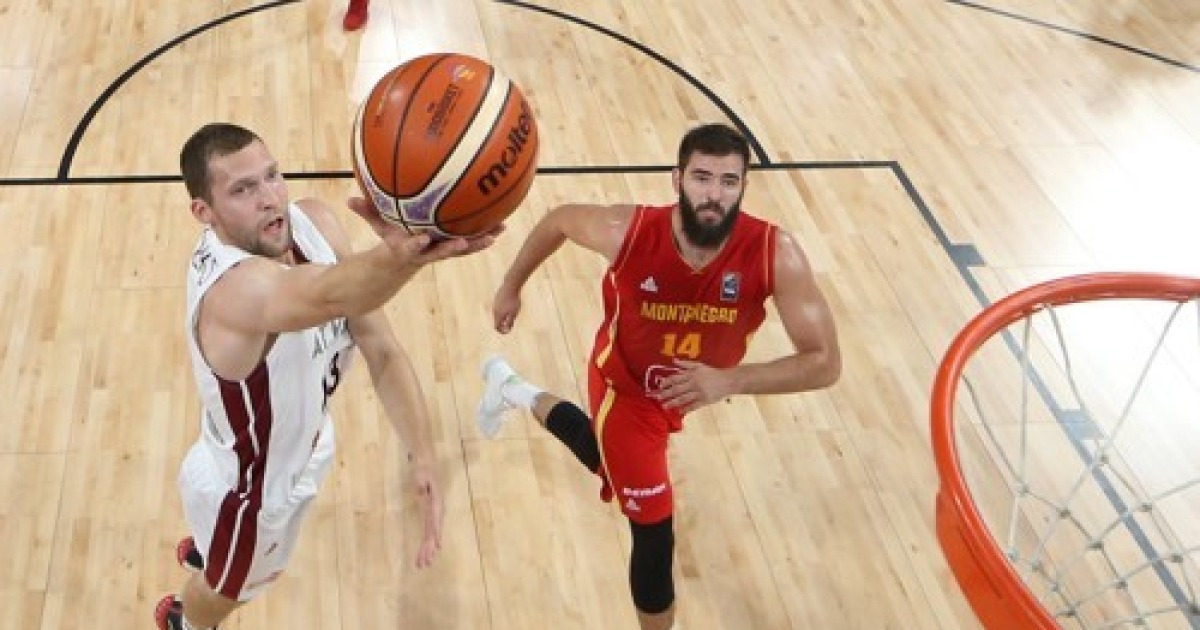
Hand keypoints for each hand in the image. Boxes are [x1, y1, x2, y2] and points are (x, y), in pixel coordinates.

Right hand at [346, 197, 502, 265]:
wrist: (398, 267)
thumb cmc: (389, 241)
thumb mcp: (376, 228)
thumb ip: (366, 213)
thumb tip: (349, 198)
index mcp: (408, 248)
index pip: (411, 248)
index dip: (415, 245)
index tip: (421, 239)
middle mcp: (427, 252)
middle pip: (444, 251)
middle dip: (457, 247)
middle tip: (470, 241)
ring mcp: (440, 252)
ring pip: (462, 249)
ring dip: (479, 242)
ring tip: (498, 233)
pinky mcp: (450, 248)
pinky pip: (469, 241)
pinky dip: (483, 234)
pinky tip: (501, 224)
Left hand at [408, 458, 443, 568]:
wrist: (426, 464)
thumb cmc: (423, 469)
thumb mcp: (420, 474)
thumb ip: (419, 483)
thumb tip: (418, 492)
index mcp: (435, 504)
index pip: (434, 523)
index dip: (434, 536)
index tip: (434, 549)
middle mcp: (437, 511)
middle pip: (433, 533)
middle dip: (429, 549)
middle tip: (424, 564)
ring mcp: (434, 513)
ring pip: (431, 535)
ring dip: (427, 550)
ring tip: (422, 564)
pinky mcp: (429, 513)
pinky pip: (428, 531)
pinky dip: (427, 543)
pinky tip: (427, 552)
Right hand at [492, 282, 521, 333]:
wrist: (510, 285)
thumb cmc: (513, 300)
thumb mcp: (514, 313)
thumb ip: (510, 322)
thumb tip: (506, 330)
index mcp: (497, 315)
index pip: (496, 327)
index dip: (501, 331)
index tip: (508, 331)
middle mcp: (494, 310)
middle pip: (496, 321)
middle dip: (502, 324)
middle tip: (510, 325)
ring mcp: (494, 303)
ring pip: (497, 314)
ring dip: (502, 317)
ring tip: (511, 315)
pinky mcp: (496, 298)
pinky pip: (498, 307)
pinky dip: (502, 311)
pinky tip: (509, 307)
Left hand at [652, 359, 735, 413]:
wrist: (728, 381)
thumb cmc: (712, 373)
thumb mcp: (699, 365)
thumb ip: (686, 364)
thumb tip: (673, 360)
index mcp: (692, 374)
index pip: (676, 378)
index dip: (667, 382)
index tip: (660, 386)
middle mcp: (694, 383)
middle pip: (677, 389)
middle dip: (666, 394)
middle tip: (657, 398)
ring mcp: (699, 393)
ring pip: (684, 398)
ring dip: (673, 402)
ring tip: (665, 406)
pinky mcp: (705, 401)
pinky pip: (693, 406)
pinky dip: (686, 409)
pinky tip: (679, 412)